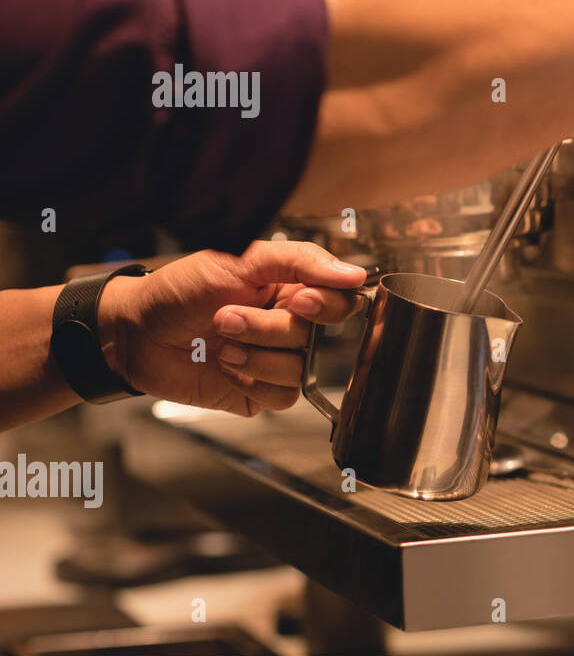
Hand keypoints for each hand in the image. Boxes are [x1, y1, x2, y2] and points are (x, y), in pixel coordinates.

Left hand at [99, 241, 366, 415]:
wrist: (136, 332)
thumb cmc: (181, 289)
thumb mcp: (241, 259)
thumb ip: (301, 260)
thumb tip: (355, 274)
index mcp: (293, 289)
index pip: (342, 301)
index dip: (327, 305)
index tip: (299, 299)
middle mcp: (291, 325)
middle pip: (319, 336)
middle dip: (270, 328)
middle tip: (227, 317)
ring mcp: (278, 360)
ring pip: (301, 368)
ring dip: (256, 355)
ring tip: (221, 342)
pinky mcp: (261, 391)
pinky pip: (284, 396)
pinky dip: (254, 380)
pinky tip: (226, 367)